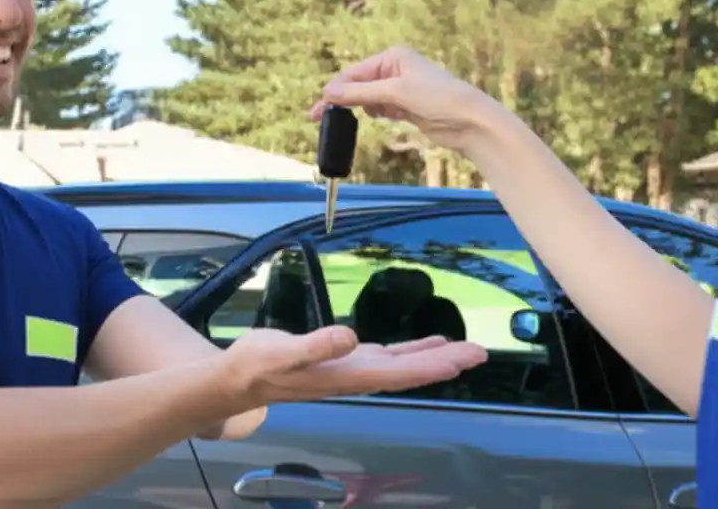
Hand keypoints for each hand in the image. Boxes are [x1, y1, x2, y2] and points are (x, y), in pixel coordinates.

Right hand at [218, 325, 486, 409]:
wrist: (237, 379)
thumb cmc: (255, 366)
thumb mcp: (280, 352)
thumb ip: (315, 346)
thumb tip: (349, 338)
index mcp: (345, 375)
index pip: (397, 373)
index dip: (430, 366)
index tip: (462, 360)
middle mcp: (355, 375)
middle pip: (409, 371)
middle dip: (445, 363)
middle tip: (480, 353)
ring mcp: (352, 368)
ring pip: (404, 364)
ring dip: (435, 358)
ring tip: (466, 350)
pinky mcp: (345, 359)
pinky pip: (388, 355)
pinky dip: (412, 350)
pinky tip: (429, 344)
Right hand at [310, 45, 503, 152]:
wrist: (469, 122)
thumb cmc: (437, 99)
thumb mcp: (395, 93)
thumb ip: (361, 93)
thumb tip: (327, 93)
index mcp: (393, 57)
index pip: (354, 73)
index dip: (335, 91)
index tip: (318, 109)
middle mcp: (395, 69)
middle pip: (358, 85)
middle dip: (341, 100)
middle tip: (317, 118)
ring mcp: (401, 88)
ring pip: (368, 98)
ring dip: (358, 108)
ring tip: (343, 119)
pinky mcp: (406, 106)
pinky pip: (381, 108)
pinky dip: (375, 113)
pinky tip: (376, 117)